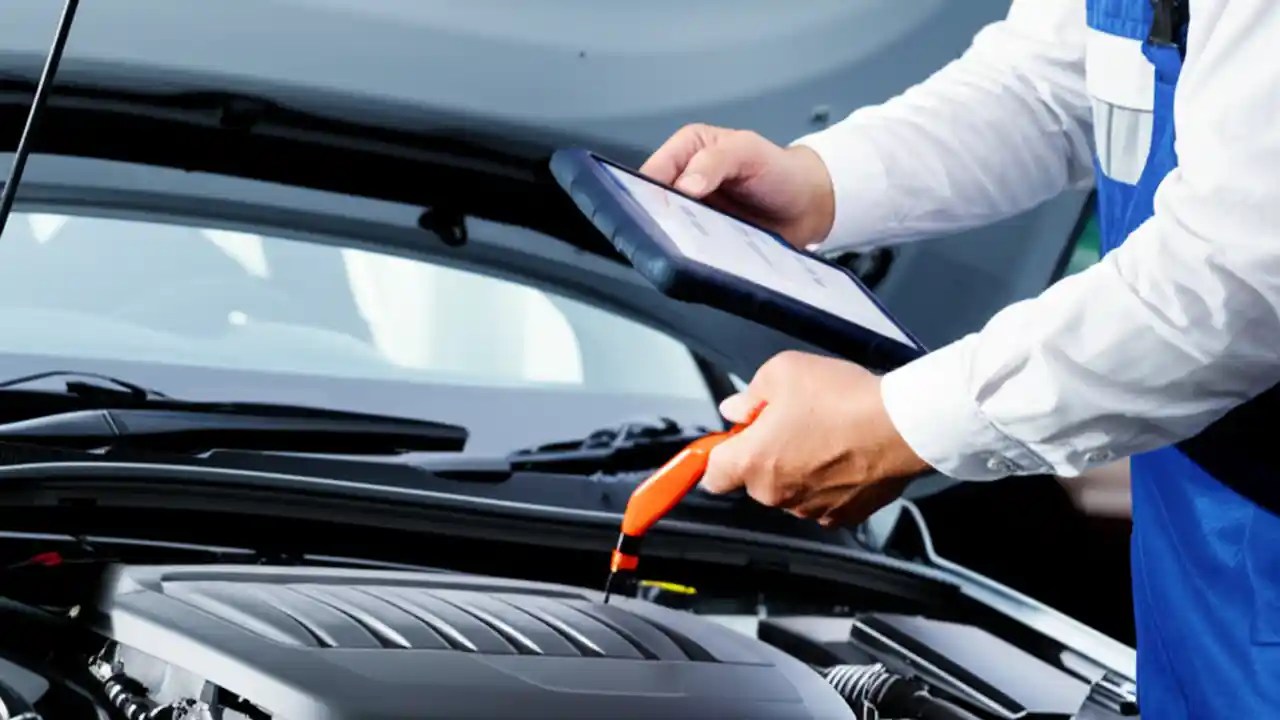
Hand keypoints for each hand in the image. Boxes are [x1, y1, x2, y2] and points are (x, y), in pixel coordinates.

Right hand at [640, 124, 835, 247]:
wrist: (810, 206)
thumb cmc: (781, 171)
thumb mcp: (748, 152)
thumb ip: (715, 161)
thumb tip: (684, 185)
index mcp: (688, 149)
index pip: (653, 170)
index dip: (646, 190)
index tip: (654, 211)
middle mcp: (684, 180)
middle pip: (653, 202)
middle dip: (656, 218)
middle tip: (664, 235)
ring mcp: (692, 212)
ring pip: (666, 227)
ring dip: (672, 239)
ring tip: (678, 251)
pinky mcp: (704, 238)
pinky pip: (687, 247)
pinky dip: (689, 254)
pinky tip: (694, 260)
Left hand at [702, 351, 930, 526]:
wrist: (901, 427)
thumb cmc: (842, 399)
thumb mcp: (783, 372)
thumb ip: (750, 394)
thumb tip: (735, 409)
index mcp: (752, 461)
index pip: (712, 475)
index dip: (718, 456)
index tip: (731, 442)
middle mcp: (776, 493)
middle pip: (755, 479)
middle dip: (766, 454)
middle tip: (790, 421)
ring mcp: (811, 509)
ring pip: (790, 489)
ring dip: (799, 468)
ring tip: (826, 434)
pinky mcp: (844, 515)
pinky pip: (823, 499)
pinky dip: (829, 482)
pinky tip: (846, 454)